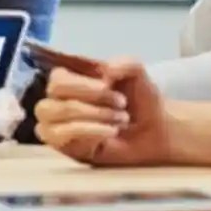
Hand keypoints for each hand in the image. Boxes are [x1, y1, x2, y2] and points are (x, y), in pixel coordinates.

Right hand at [34, 58, 168, 166]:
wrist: (157, 133)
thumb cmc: (141, 102)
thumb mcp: (138, 76)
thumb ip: (126, 63)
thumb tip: (108, 70)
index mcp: (72, 80)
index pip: (58, 77)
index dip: (82, 83)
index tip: (110, 86)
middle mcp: (60, 100)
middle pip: (53, 92)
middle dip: (90, 98)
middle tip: (121, 104)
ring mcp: (58, 124)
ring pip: (53, 114)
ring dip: (91, 115)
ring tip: (119, 120)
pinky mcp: (64, 147)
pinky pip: (59, 137)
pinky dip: (87, 131)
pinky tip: (110, 132)